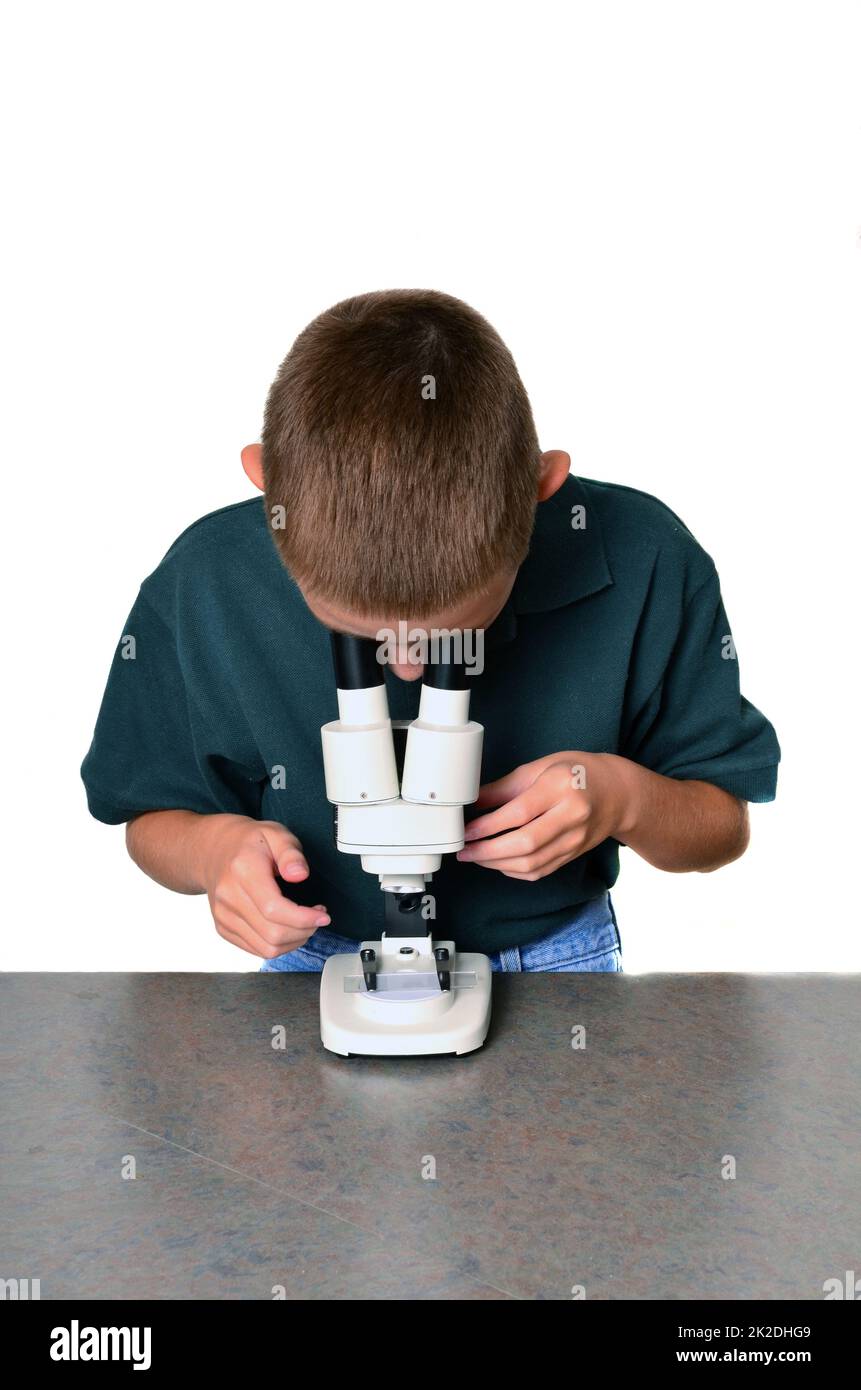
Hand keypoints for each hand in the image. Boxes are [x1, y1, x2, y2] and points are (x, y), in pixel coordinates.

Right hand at [196, 815, 329, 958]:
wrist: (213, 850)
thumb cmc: (248, 842)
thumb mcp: (276, 833)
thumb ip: (291, 853)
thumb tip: (299, 874)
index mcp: (242, 870)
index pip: (274, 909)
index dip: (304, 918)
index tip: (322, 914)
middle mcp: (228, 896)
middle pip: (272, 933)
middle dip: (304, 931)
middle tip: (317, 917)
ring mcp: (223, 916)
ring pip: (266, 948)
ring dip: (294, 941)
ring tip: (304, 923)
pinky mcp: (223, 928)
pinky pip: (256, 950)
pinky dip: (279, 945)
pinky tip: (288, 928)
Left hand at [456, 752, 633, 879]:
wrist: (619, 793)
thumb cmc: (578, 773)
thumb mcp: (541, 767)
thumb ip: (505, 787)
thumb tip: (473, 801)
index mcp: (562, 786)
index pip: (519, 812)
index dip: (488, 825)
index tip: (466, 829)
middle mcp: (572, 815)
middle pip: (525, 843)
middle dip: (488, 851)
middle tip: (465, 849)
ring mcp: (576, 839)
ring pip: (532, 863)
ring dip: (497, 864)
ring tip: (476, 856)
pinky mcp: (574, 855)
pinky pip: (540, 870)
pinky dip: (514, 871)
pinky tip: (498, 862)